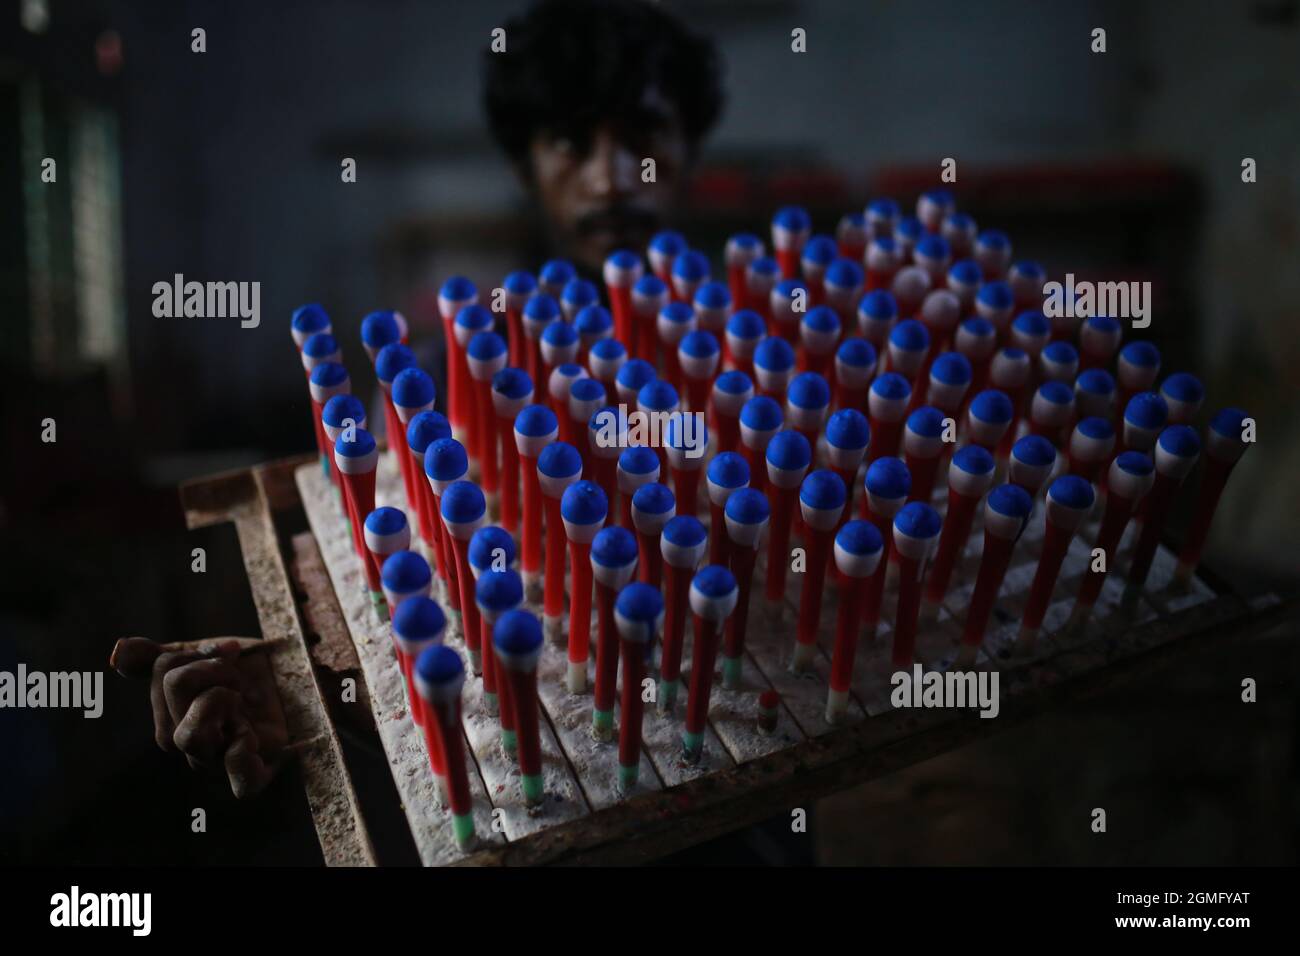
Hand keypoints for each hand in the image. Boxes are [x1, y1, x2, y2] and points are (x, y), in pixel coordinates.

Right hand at [110, 637, 288, 797]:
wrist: (302, 686)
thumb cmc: (251, 675)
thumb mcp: (209, 656)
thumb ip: (161, 657)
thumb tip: (117, 653)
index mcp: (175, 714)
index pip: (164, 674)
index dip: (198, 653)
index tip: (229, 649)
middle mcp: (191, 743)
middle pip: (174, 696)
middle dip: (212, 672)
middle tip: (239, 675)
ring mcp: (220, 760)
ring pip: (190, 737)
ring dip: (220, 701)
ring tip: (244, 697)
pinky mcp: (256, 773)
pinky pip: (239, 780)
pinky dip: (241, 754)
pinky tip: (250, 732)